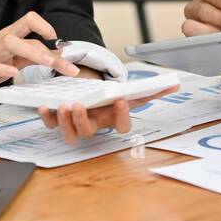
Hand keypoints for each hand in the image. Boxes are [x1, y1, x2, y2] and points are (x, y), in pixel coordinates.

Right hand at [0, 11, 81, 90]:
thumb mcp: (14, 61)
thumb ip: (33, 56)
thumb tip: (56, 53)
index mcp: (9, 36)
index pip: (30, 21)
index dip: (46, 28)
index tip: (60, 44)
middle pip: (22, 28)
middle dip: (44, 42)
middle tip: (60, 57)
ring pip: (9, 42)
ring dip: (31, 50)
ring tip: (46, 61)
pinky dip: (2, 68)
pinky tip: (13, 73)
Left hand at [36, 86, 178, 143]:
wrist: (91, 95)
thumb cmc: (110, 97)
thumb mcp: (130, 93)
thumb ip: (152, 91)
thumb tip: (175, 85)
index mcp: (113, 121)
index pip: (122, 126)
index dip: (122, 116)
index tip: (120, 100)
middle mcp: (95, 127)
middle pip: (89, 133)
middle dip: (83, 121)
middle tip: (79, 106)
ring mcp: (76, 126)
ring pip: (70, 134)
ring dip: (66, 122)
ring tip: (65, 106)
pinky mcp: (59, 121)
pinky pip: (51, 125)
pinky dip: (47, 117)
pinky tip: (44, 107)